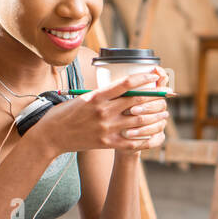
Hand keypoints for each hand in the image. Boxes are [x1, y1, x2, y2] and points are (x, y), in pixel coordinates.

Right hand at [32, 71, 169, 154]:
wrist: (51, 136)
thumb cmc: (65, 114)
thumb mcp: (82, 98)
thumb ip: (102, 94)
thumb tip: (123, 88)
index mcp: (96, 96)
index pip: (125, 84)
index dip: (143, 78)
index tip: (154, 75)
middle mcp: (103, 112)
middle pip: (137, 102)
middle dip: (155, 97)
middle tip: (167, 94)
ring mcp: (106, 128)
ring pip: (139, 121)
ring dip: (155, 117)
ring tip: (164, 113)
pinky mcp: (107, 143)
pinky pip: (133, 141)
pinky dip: (147, 138)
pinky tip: (156, 134)